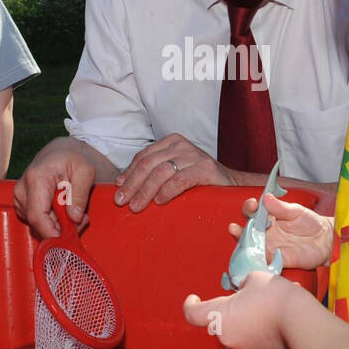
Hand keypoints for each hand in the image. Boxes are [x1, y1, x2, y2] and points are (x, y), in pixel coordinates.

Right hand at [14, 139, 97, 238]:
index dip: (52, 233)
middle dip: (60, 228)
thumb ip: (80, 195)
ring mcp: (20, 196)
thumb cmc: (73, 158)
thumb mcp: (86, 172)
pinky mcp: (22, 202)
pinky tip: (63, 211)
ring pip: (36, 224)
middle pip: (37, 223)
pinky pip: (36, 220)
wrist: (61, 151)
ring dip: (57, 225)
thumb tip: (74, 218)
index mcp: (36, 178)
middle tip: (81, 220)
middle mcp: (22, 188)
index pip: (38, 216)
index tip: (68, 239)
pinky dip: (51, 221)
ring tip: (73, 211)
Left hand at [113, 133, 245, 210]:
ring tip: (136, 206)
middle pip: (149, 164)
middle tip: (121, 201)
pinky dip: (167, 191)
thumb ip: (153, 173)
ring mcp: (194, 156)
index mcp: (171, 142)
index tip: (118, 188)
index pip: (143, 156)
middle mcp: (181, 145)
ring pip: (161, 172)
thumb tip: (123, 185)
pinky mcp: (206, 169)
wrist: (231, 184)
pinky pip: (181, 179)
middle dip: (132, 184)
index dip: (129, 173)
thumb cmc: (198, 181)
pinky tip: (159, 201)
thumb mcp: (174, 171)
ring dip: (145, 191)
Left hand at [183, 271, 301, 348]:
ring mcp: (243, 348)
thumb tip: (244, 287)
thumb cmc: (275, 298)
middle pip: (220, 320)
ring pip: (237, 330)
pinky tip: (273, 317)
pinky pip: (253, 339)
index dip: (190, 304)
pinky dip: (258, 329)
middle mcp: (227, 336)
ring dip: (245, 318)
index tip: (194, 298)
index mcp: (220, 316)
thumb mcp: (255, 278)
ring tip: (265, 304)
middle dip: (229, 308)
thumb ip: (243, 283)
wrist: (301, 322)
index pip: (192, 314)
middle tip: (245, 294)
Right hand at [228, 194, 333, 269]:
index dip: (250, 207)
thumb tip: (266, 198)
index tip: (253, 204)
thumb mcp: (296, 211)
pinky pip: (260, 260)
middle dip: (239, 227)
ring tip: (237, 236)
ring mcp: (268, 246)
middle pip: (247, 230)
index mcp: (270, 217)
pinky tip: (250, 254)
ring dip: (241, 242)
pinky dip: (253, 258)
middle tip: (240, 224)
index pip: (254, 211)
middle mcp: (266, 232)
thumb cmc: (311, 224)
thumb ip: (280, 207)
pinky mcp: (273, 259)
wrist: (324, 242)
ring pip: (249, 246)